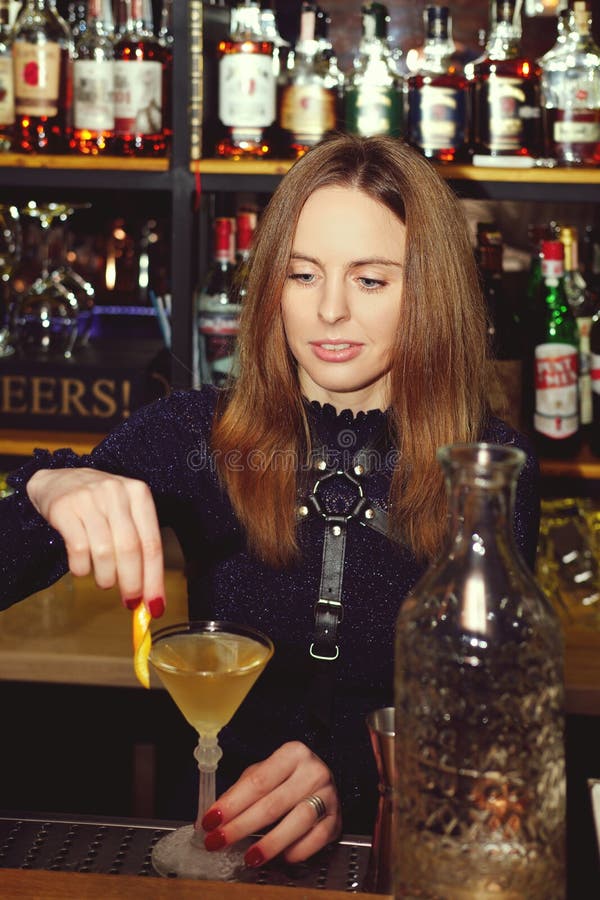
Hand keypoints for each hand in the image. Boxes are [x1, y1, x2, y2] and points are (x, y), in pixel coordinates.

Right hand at [27, 467, 164, 613]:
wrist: (57, 481)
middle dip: (132, 583)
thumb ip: (139, 546)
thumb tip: (149, 594)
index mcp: (139, 494)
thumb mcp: (124, 512)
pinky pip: (78, 549)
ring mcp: (89, 498)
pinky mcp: (64, 508)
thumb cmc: (98, 504)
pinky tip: (83, 570)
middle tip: (130, 602)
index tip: (155, 606)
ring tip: (105, 582)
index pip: (152, 543)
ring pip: (105, 551)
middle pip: (130, 549)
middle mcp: (116, 492)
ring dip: (107, 578)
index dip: (155, 578)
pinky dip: (82, 569)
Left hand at [201, 741, 341, 866]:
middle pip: (274, 803)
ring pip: (298, 821)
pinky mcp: (337, 819)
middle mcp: (313, 771)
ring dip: (270, 843)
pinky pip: (317, 838)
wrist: (322, 780)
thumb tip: (214, 816)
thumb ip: (241, 791)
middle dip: (241, 826)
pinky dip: (299, 849)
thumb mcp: (264, 773)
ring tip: (250, 856)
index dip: (233, 803)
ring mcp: (328, 795)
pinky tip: (283, 856)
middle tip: (219, 841)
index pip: (258, 780)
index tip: (211, 820)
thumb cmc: (288, 778)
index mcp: (292, 753)